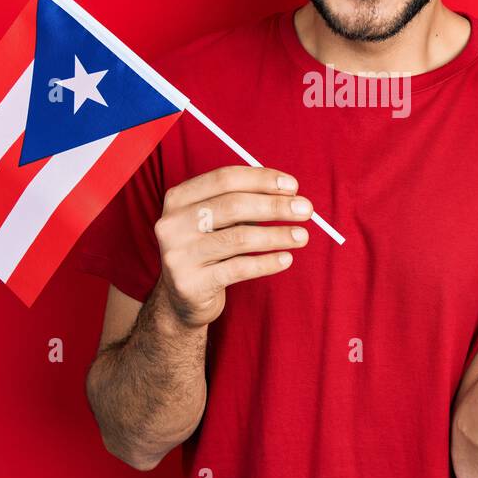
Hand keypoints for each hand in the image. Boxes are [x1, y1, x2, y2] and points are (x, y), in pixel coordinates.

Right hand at [153, 165, 311, 327]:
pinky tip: (286, 259)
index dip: (262, 179)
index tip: (293, 186)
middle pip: (233, 205)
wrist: (180, 299)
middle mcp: (172, 224)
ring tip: (302, 236)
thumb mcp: (217, 221)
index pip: (225, 178)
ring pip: (239, 237)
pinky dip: (267, 263)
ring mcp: (178, 255)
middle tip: (306, 210)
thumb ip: (245, 203)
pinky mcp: (190, 284)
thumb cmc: (208, 250)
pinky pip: (238, 269)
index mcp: (178, 198)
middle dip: (275, 206)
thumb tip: (291, 194)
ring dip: (277, 235)